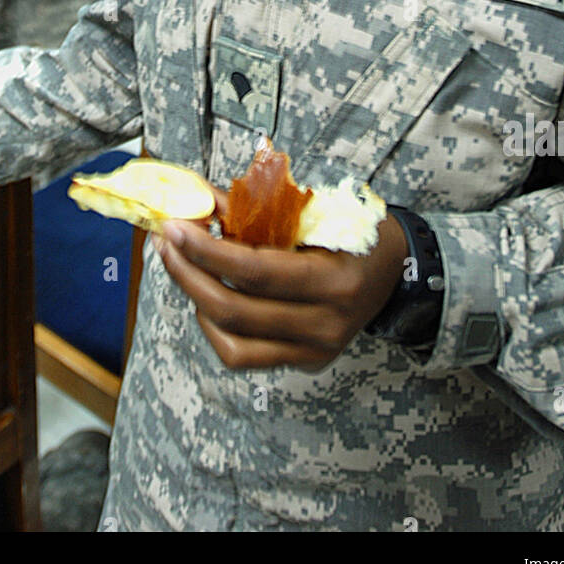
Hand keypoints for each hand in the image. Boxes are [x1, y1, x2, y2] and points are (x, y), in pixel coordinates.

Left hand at [154, 194, 407, 371]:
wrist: (397, 270)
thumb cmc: (356, 231)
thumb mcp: (316, 211)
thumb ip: (259, 210)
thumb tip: (201, 202)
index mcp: (334, 279)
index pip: (255, 271)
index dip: (207, 251)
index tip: (175, 227)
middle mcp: (325, 324)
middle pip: (234, 309)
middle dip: (189, 273)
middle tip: (166, 242)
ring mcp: (315, 349)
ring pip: (232, 341)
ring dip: (195, 300)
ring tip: (182, 265)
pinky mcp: (305, 361)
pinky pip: (244, 355)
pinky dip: (215, 328)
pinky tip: (206, 299)